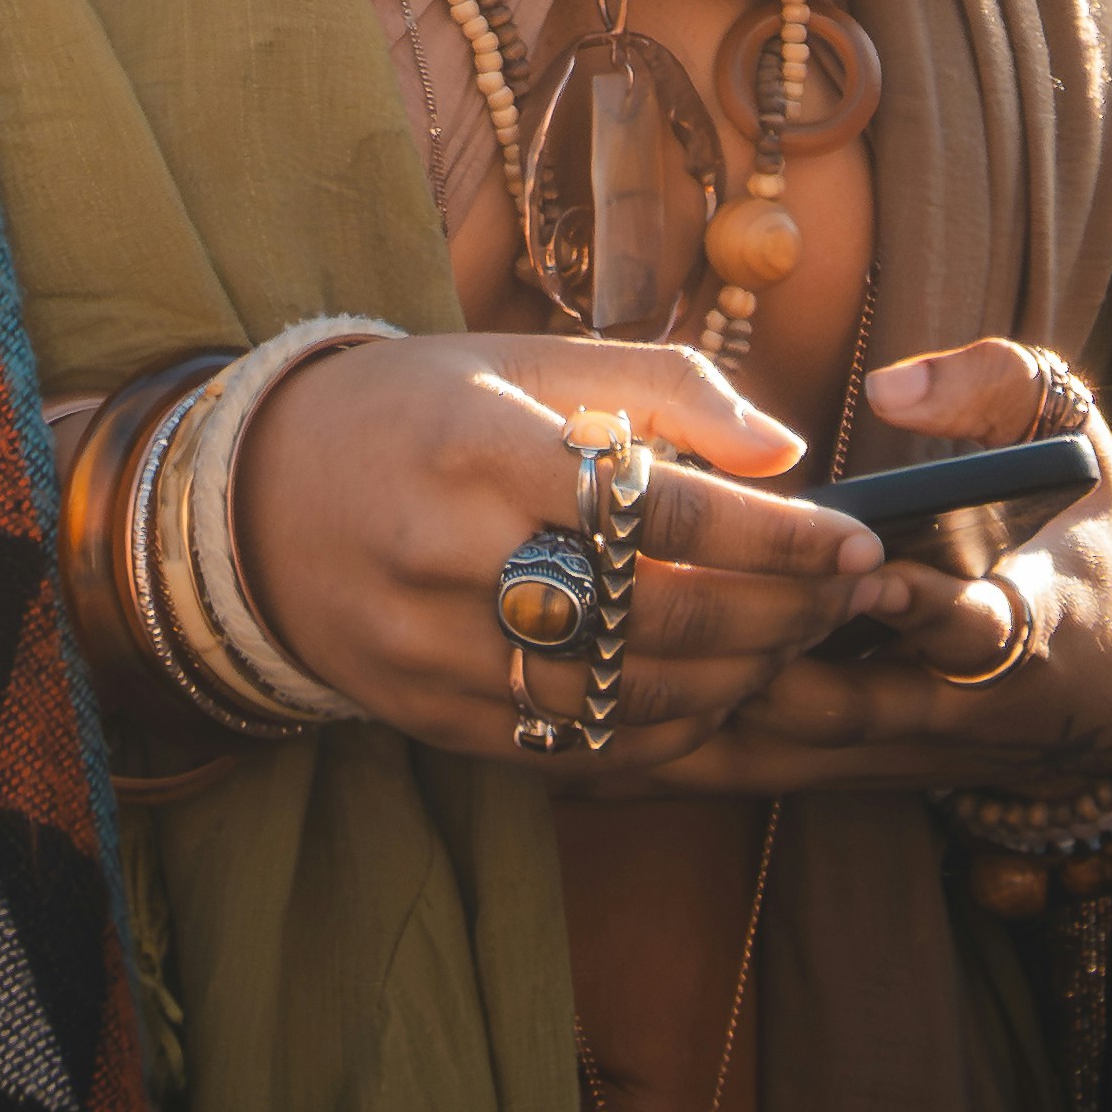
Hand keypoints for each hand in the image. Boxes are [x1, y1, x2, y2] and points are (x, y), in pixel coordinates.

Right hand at [235, 333, 885, 769]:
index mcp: (480, 446)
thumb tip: (786, 447)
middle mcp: (447, 555)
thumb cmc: (418, 409)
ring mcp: (430, 650)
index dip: (777, 537)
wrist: (255, 499)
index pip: (662, 511)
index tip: (856, 540)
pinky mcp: (425, 717)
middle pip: (655, 617)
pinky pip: (568, 750)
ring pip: (619, 699)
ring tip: (793, 644)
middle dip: (777, 614)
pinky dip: (659, 735)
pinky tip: (713, 699)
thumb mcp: (527, 360)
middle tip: (847, 597)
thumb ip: (665, 388)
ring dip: (734, 683)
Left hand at [622, 336, 1111, 799]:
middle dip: (761, 659)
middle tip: (670, 609)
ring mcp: (897, 755)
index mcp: (1032, 625)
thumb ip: (998, 388)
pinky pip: (752, 777)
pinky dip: (675, 760)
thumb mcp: (1076, 440)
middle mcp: (959, 711)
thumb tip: (898, 389)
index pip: (977, 627)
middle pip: (848, 705)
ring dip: (696, 716)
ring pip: (784, 751)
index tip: (869, 572)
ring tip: (593, 671)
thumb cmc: (1085, 538)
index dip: (920, 605)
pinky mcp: (851, 777)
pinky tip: (580, 734)